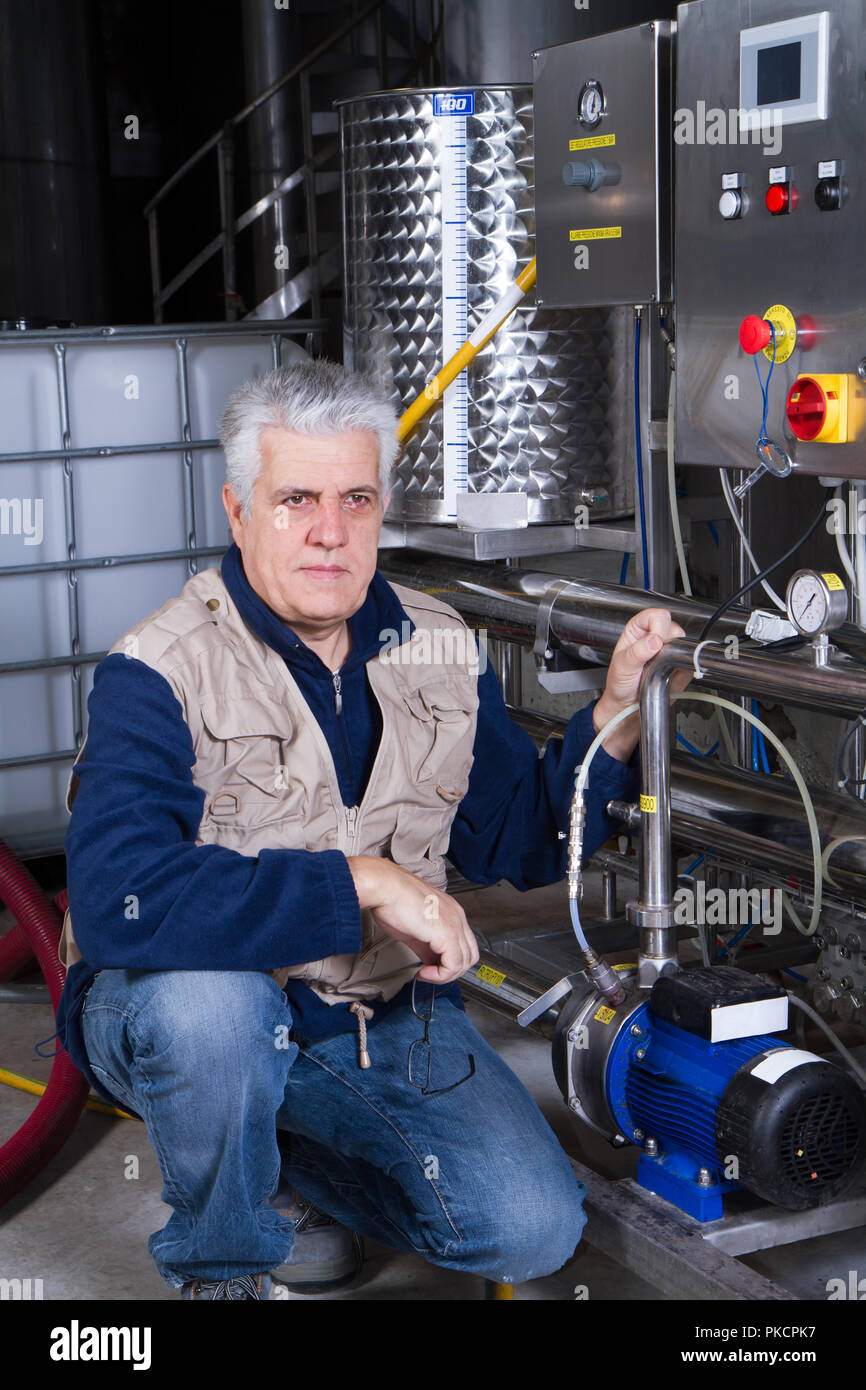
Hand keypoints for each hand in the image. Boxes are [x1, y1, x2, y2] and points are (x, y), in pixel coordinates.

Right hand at [346, 857, 478, 983]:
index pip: (464, 945)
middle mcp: (457, 916)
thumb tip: (429, 961)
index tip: (430, 967)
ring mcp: (454, 924)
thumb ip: (426, 946)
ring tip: (425, 974)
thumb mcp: (414, 927)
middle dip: (450, 971)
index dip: (449, 962)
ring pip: (465, 962)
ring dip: (444, 975)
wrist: (384, 887)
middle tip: (431, 974)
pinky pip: (454, 964)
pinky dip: (440, 975)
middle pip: (469, 955)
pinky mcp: (447, 933)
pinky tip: (424, 972)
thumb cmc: (392, 899)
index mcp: (451, 912)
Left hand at [592, 607, 690, 760]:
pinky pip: (690, 660)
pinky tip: (669, 676)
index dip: (658, 628)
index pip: (656, 615)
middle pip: (674, 627)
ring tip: (659, 669)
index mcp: (638, 630)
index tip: (653, 644)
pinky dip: (685, 668)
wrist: (627, 706)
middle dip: (668, 643)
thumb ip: (636, 652)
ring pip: (685, 642)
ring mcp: (669, 650)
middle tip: (655, 660)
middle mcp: (655, 636)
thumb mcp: (621, 667)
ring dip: (676, 656)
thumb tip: (654, 640)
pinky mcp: (680, 664)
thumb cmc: (619, 684)